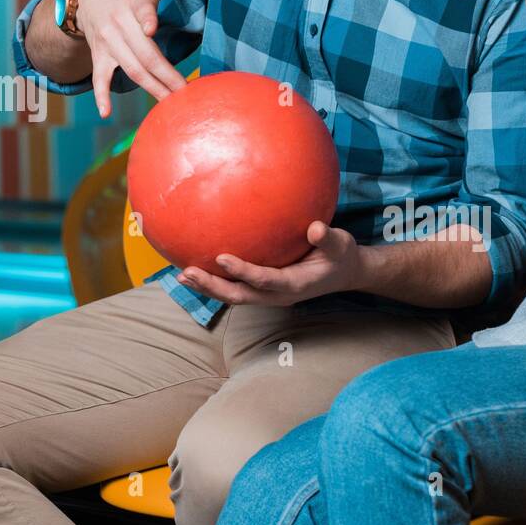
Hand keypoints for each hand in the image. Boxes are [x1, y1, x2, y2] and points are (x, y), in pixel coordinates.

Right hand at [76, 0, 197, 116]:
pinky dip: (101, 95)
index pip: (140, 11)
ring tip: (170, 106)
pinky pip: (99, 77)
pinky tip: (105, 114)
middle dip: (164, 73)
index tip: (150, 27)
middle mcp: (119, 24)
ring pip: (130, 68)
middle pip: (143, 51)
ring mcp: (108, 43)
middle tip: (185, 93)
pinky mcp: (100, 56)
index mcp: (133, 2)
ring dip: (149, 88)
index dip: (145, 19)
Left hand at [175, 222, 362, 305]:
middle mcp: (277, 294)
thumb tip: (316, 228)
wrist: (343, 273)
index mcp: (295, 284)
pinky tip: (199, 268)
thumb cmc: (341, 256)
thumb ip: (329, 238)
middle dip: (212, 287)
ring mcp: (269, 294)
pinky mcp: (264, 289)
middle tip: (187, 273)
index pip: (264, 280)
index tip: (222, 257)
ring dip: (208, 288)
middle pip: (239, 296)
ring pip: (234, 296)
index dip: (243, 271)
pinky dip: (217, 281)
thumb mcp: (341, 244)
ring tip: (182, 276)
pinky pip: (237, 287)